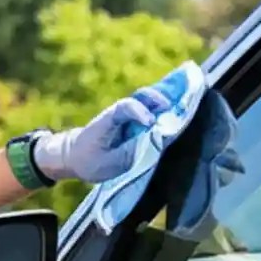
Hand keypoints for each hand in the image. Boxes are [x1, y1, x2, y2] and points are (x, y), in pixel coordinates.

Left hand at [31, 80, 173, 183]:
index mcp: (108, 120)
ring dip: (167, 100)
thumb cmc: (89, 160)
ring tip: (187, 101)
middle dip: (160, 98)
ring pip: (148, 100)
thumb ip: (130, 153)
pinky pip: (151, 109)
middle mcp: (119, 112)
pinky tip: (181, 108)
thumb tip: (154, 144)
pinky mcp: (134, 120)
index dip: (139, 111)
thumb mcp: (107, 163)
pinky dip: (165, 108)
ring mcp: (128, 114)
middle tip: (179, 103)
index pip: (125, 108)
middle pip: (141, 96)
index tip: (151, 123)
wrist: (73, 155)